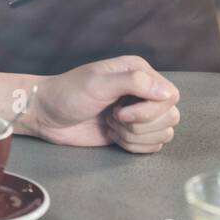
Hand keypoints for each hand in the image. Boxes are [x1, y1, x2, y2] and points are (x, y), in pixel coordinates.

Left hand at [21, 57, 179, 151]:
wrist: (48, 115)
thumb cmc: (68, 94)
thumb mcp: (98, 83)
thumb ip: (134, 83)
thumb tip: (168, 92)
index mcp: (139, 72)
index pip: (170, 95)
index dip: (151, 110)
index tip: (122, 111)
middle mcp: (144, 91)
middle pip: (170, 116)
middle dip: (140, 124)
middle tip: (113, 117)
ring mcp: (139, 113)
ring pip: (163, 133)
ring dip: (134, 135)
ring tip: (111, 124)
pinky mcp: (133, 133)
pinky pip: (152, 146)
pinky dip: (132, 146)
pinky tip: (112, 135)